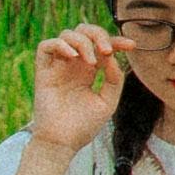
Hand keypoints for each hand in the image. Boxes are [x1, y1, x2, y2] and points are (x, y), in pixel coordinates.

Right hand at [24, 24, 129, 160]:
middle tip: (107, 51)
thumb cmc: (83, 126)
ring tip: (91, 62)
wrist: (63, 143)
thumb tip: (112, 58)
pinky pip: (46, 46)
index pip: (102, 46)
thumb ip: (114, 80)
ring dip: (83, 42)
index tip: (132, 45)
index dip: (117, 41)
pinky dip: (60, 45)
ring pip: (67, 35)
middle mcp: (73, 65)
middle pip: (84, 31)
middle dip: (98, 34)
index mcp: (88, 71)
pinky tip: (73, 57)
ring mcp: (58, 67)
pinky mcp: (43, 72)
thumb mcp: (107, 102)